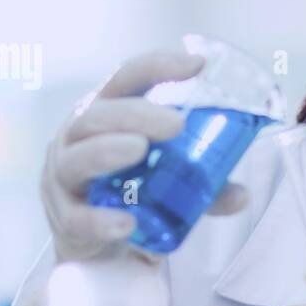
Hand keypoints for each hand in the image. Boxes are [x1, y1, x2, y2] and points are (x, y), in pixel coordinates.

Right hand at [40, 48, 248, 262]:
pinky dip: (99, 219)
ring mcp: (64, 174)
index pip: (128, 78)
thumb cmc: (128, 190)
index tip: (197, 64)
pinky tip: (124, 223)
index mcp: (109, 113)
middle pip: (100, 114)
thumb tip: (242, 195)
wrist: (94, 241)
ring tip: (139, 149)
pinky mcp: (63, 216)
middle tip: (175, 124)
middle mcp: (79, 136)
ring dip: (107, 151)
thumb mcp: (168, 180)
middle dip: (136, 114)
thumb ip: (204, 186)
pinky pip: (76, 217)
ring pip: (78, 157)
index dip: (158, 67)